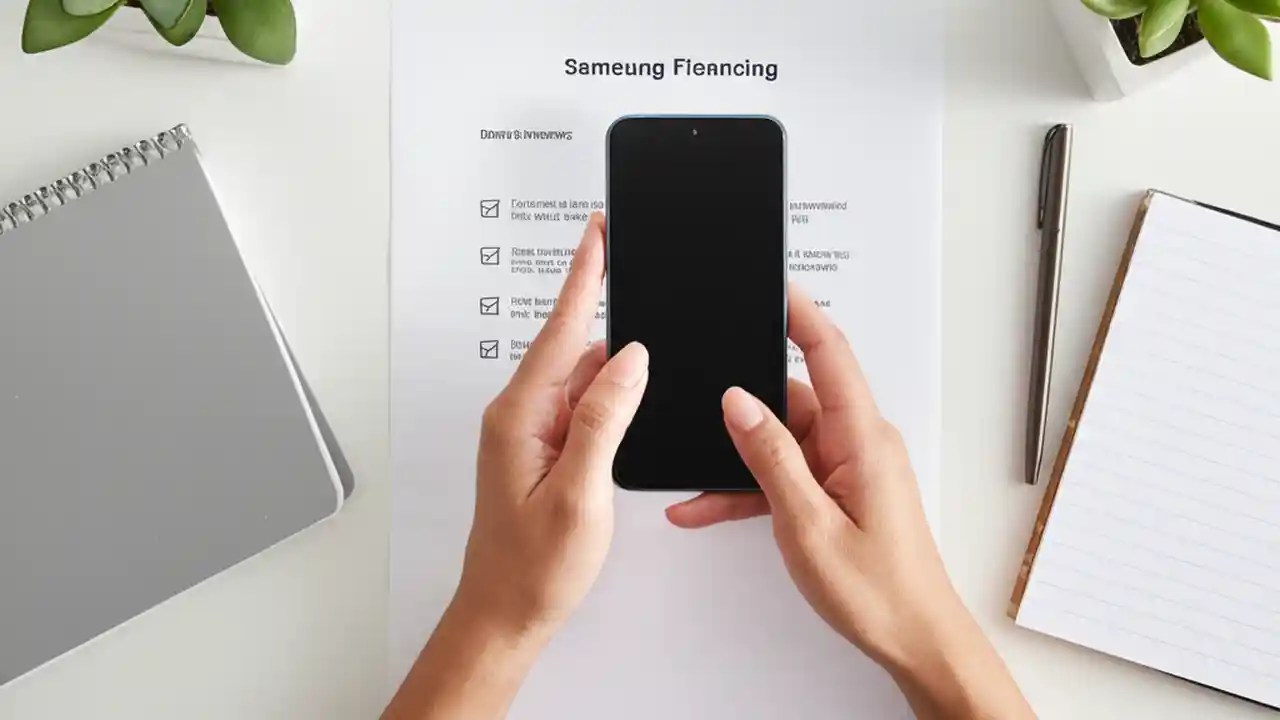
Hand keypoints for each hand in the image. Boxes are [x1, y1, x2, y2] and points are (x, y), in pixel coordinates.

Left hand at [386, 213, 647, 719]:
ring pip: (581, 378)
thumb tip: (629, 358)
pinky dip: (609, 397)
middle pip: (572, 346)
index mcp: (520, 416)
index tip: (597, 232)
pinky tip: (632, 402)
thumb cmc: (533, 567)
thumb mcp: (579, 492)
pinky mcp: (542, 449)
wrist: (503, 614)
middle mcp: (520, 415)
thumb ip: (603, 419)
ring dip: (614, 366)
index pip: (558, 330)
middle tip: (639, 272)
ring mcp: (529, 431)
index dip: (583, 277)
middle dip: (608, 312)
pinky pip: (580, 406)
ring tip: (648, 358)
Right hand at [666, 287, 1032, 718]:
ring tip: (692, 484)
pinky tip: (708, 508)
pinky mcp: (839, 491)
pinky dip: (750, 488)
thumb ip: (770, 457)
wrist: (916, 639)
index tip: (769, 284)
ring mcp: (848, 467)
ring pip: (781, 441)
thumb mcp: (807, 524)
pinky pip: (787, 473)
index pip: (830, 353)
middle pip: (792, 398)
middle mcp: (858, 443)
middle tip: (696, 403)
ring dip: (738, 461)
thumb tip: (738, 401)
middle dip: (740, 404)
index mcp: (862, 437)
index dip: (799, 313)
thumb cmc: (879, 592)